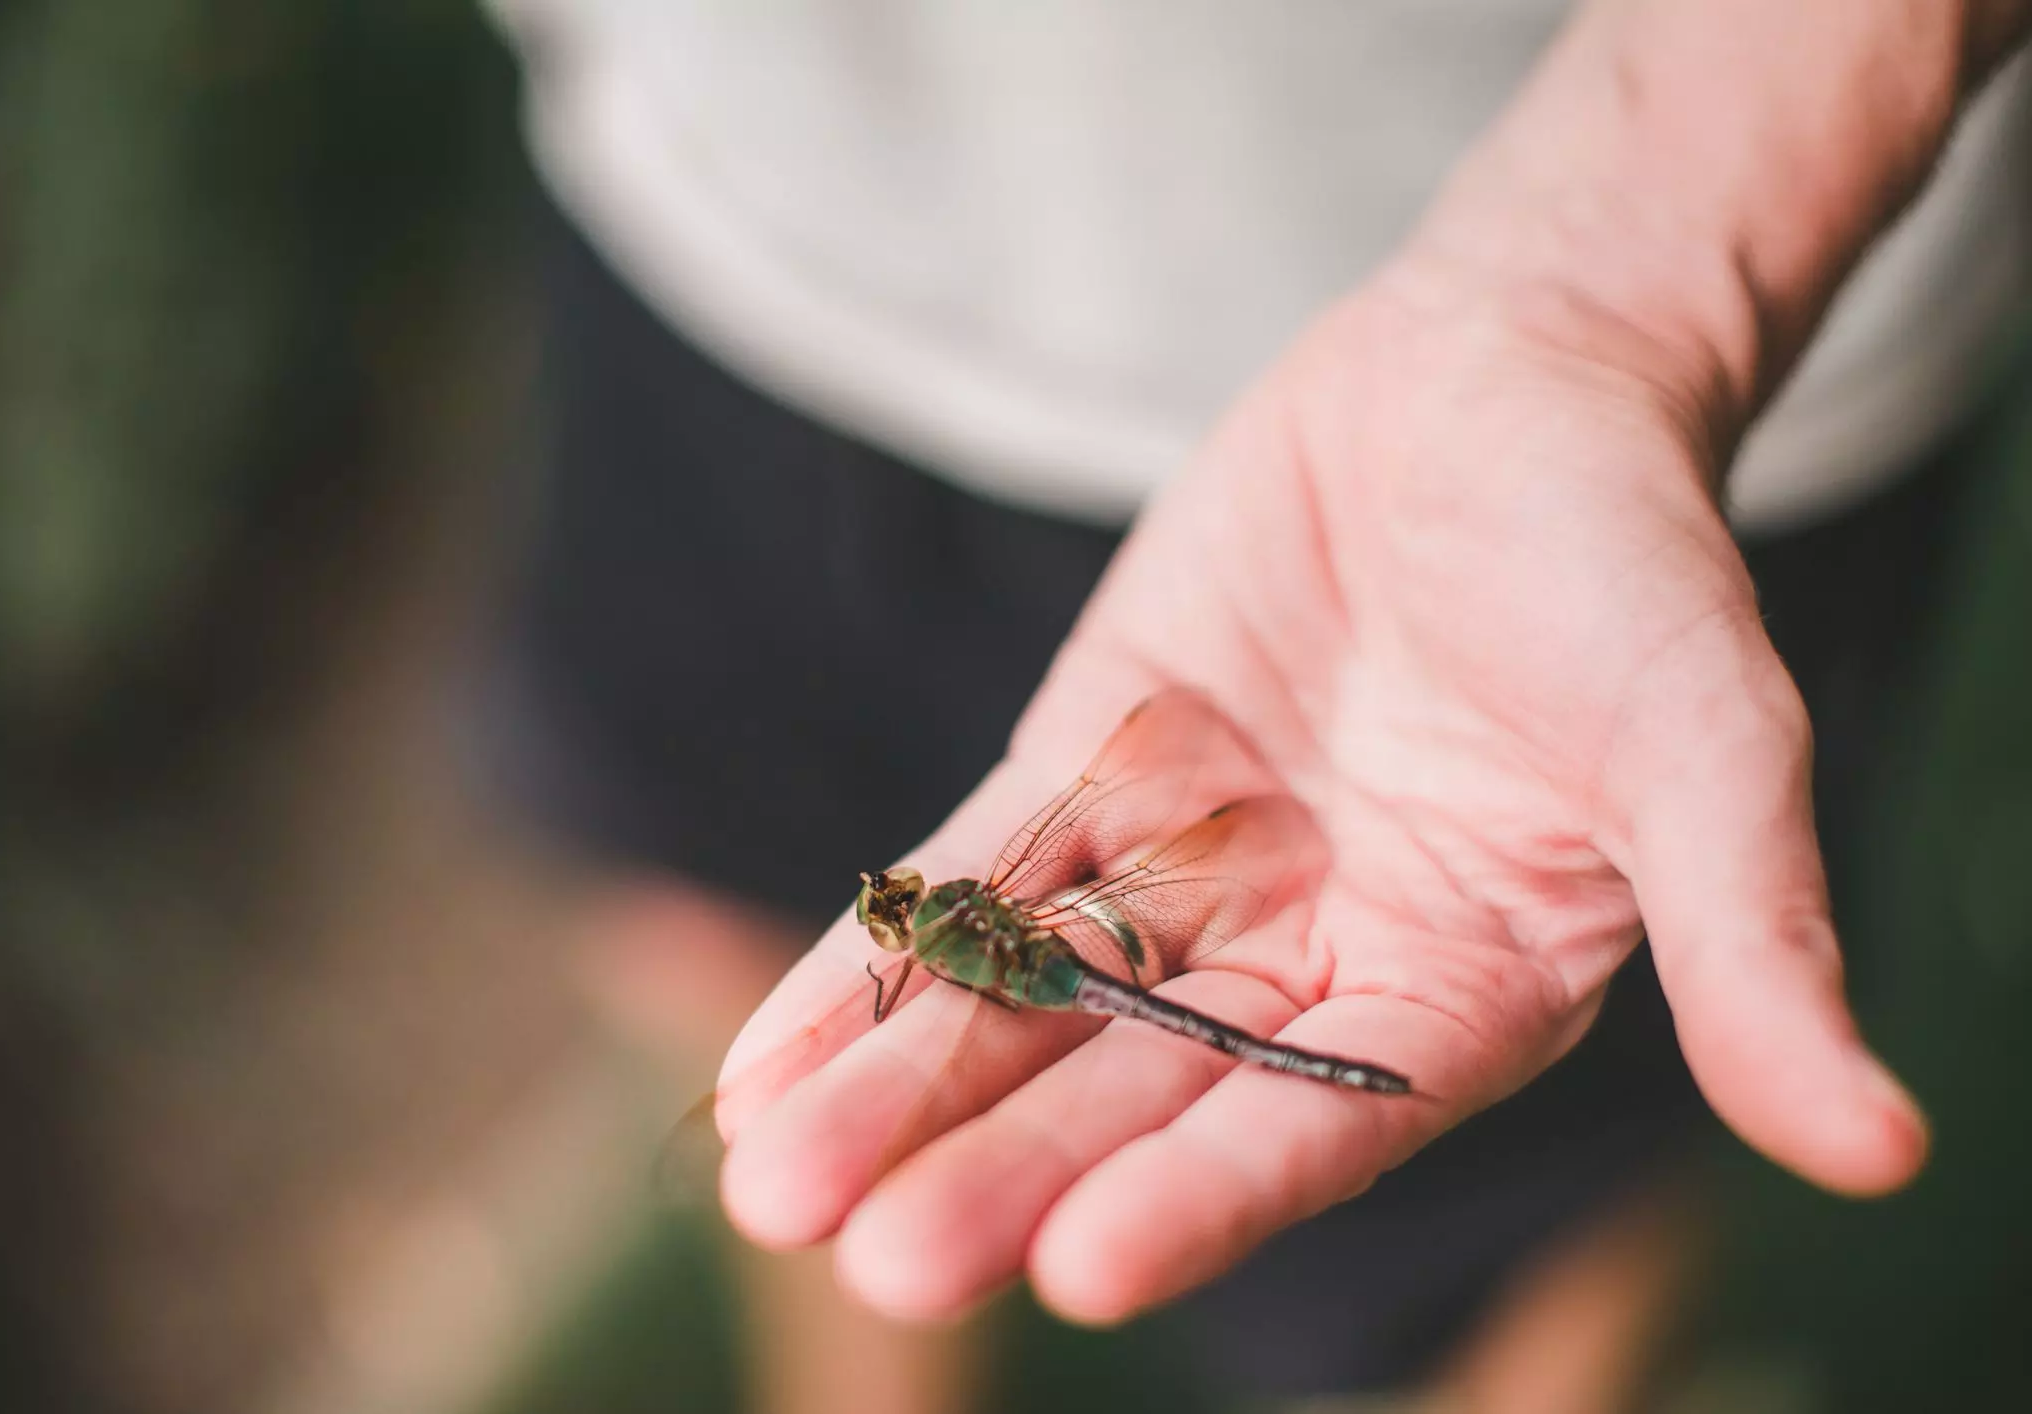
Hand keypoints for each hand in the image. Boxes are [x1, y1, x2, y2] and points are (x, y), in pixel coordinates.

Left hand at [711, 255, 1929, 1324]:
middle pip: (1133, 1090)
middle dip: (1001, 1167)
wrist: (1497, 381)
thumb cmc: (1626, 558)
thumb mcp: (1702, 740)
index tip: (1079, 1269)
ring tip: (771, 1182)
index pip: (1313, 1130)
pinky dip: (870, 968)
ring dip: (899, 1090)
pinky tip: (769, 1059)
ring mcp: (1183, 876)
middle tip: (870, 1253)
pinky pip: (964, 887)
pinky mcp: (1088, 778)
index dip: (1202, 1195)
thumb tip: (1886, 1147)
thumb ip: (1753, 935)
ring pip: (1024, 1004)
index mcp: (1450, 999)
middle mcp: (1303, 965)